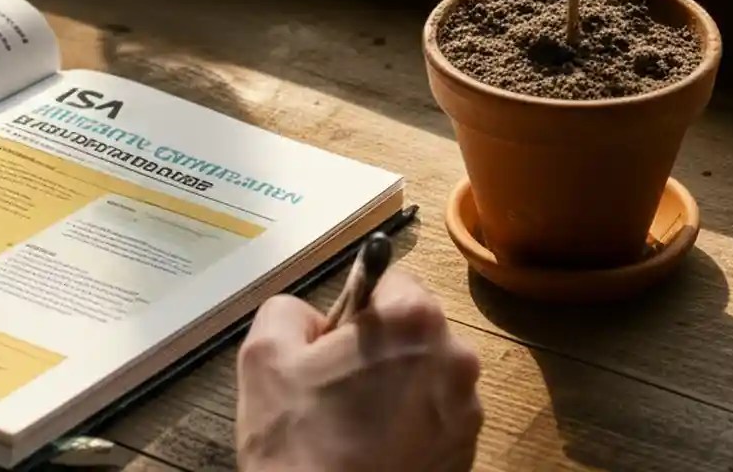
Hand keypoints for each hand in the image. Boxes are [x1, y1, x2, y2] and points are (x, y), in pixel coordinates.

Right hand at [235, 269, 482, 471]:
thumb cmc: (296, 438)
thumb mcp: (264, 352)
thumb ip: (290, 309)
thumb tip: (313, 320)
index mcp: (413, 321)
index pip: (390, 281)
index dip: (355, 309)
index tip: (331, 343)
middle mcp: (456, 358)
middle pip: (413, 330)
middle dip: (379, 347)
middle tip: (335, 385)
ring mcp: (468, 410)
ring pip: (425, 374)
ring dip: (396, 386)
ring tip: (352, 422)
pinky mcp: (467, 451)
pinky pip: (434, 416)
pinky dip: (409, 424)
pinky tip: (372, 446)